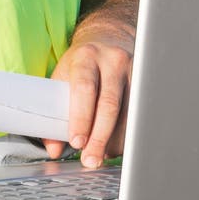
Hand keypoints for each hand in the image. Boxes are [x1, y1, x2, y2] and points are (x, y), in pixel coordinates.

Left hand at [44, 29, 132, 167]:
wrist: (107, 40)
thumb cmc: (81, 64)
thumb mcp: (62, 77)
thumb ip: (55, 111)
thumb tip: (54, 149)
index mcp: (85, 57)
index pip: (84, 88)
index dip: (81, 118)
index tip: (77, 142)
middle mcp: (112, 60)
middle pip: (109, 104)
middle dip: (99, 137)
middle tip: (90, 159)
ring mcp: (132, 70)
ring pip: (128, 112)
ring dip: (115, 140)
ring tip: (102, 155)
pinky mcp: (145, 81)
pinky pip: (138, 113)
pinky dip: (127, 134)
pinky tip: (116, 144)